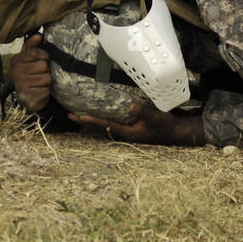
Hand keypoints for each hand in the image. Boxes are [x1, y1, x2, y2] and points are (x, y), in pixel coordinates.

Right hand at [11, 33, 51, 111]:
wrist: (29, 97)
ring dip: (48, 80)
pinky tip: (40, 90)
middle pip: (43, 65)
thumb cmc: (32, 73)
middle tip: (41, 74)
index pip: (36, 52)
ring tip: (41, 82)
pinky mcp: (28, 97)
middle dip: (46, 70)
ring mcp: (21, 85)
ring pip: (47, 78)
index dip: (44, 56)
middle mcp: (16, 72)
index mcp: (16, 60)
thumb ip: (34, 46)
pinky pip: (46, 90)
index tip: (44, 59)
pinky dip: (46, 91)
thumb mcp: (31, 59)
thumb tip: (38, 36)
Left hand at [68, 101, 204, 145]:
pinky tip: (94, 115)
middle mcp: (122, 134)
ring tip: (76, 115)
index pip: (105, 125)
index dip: (92, 120)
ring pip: (101, 127)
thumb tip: (131, 106)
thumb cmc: (164, 124)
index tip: (80, 115)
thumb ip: (144, 112)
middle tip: (69, 115)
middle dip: (84, 122)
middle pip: (98, 128)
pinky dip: (97, 120)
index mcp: (127, 133)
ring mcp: (123, 133)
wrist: (173, 132)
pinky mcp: (126, 130)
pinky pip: (107, 125)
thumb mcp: (156, 117)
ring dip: (88, 122)